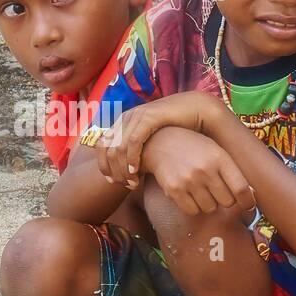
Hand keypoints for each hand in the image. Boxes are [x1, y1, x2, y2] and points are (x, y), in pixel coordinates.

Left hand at [95, 94, 223, 187]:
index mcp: (123, 121)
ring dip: (123, 168)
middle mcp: (126, 117)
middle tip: (125, 185)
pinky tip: (136, 171)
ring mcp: (136, 115)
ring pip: (118, 147)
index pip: (101, 144)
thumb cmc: (174, 128)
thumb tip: (126, 167)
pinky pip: (133, 141)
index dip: (103, 164)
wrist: (195, 110)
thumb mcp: (151, 138)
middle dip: (114, 170)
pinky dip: (132, 158)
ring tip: (132, 182)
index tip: (112, 181)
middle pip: (107, 148)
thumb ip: (137, 148)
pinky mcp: (148, 117)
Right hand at [142, 126, 255, 215]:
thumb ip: (232, 171)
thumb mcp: (216, 151)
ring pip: (210, 208)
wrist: (161, 142)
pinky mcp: (174, 190)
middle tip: (217, 190)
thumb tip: (250, 195)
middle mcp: (205, 169)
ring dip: (208, 203)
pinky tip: (190, 194)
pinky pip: (192, 211)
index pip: (241, 188)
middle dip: (225, 199)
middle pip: (227, 202)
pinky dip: (194, 206)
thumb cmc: (194, 147)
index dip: (248, 201)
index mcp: (219, 158)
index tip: (248, 205)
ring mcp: (188, 181)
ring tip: (201, 189)